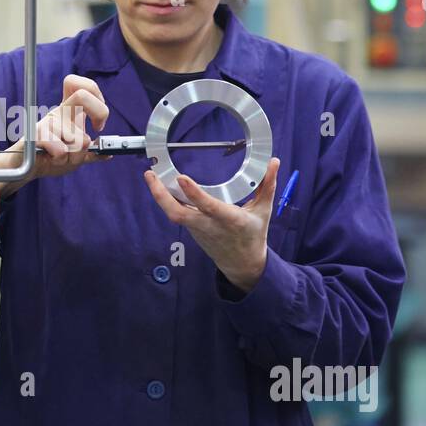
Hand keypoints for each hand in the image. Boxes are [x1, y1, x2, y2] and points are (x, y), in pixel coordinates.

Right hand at [0, 74, 110, 197]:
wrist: (25, 168)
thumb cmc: (50, 159)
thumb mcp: (75, 156)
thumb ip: (91, 153)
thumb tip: (108, 153)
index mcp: (69, 111)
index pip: (84, 86)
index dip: (98, 98)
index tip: (98, 123)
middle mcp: (59, 111)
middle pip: (82, 96)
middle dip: (99, 113)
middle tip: (95, 131)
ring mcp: (48, 121)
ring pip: (79, 138)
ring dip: (74, 156)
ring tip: (62, 158)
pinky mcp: (37, 133)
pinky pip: (61, 149)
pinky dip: (61, 160)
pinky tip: (52, 159)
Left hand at [143, 156, 281, 293]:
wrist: (242, 264)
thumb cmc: (253, 235)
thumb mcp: (264, 211)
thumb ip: (267, 185)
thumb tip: (274, 161)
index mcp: (230, 220)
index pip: (209, 207)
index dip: (194, 193)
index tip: (182, 177)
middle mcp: (210, 225)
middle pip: (178, 213)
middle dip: (161, 195)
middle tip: (151, 174)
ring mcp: (198, 229)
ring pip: (173, 214)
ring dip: (160, 196)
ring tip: (151, 176)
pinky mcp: (192, 230)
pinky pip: (176, 214)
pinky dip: (166, 200)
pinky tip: (161, 185)